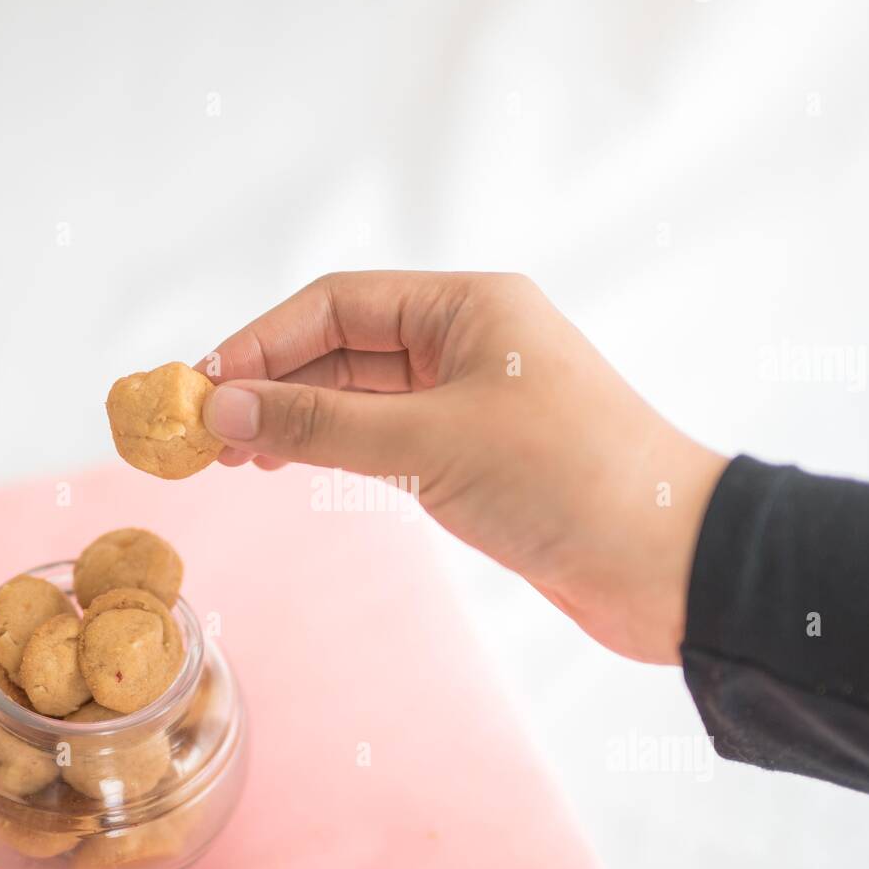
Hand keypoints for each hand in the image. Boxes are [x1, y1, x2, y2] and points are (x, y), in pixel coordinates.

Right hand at [199, 272, 726, 664]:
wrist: (667, 563)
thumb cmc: (565, 479)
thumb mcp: (428, 442)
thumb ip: (319, 422)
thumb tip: (222, 406)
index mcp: (467, 307)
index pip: (337, 304)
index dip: (261, 341)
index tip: (201, 385)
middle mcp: (467, 342)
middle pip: (344, 348)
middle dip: (271, 383)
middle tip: (204, 431)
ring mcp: (471, 401)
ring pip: (361, 397)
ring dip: (297, 419)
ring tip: (236, 455)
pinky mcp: (476, 457)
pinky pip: (387, 439)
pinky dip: (337, 449)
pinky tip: (294, 463)